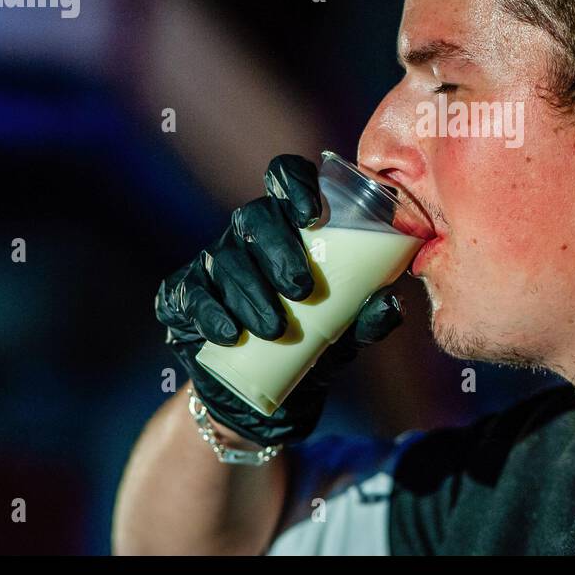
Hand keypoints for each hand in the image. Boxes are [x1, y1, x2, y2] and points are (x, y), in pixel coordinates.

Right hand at [155, 154, 404, 446]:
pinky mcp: (183, 296)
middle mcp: (248, 236)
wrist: (262, 396)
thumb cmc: (310, 347)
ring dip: (251, 292)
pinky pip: (191, 294)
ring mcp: (212, 263)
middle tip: (302, 290)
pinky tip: (229, 333)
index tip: (315, 216)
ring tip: (275, 329)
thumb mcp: (345, 335)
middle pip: (254, 217)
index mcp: (290, 226)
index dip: (295, 184)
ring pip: (225, 259)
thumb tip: (390, 305)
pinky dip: (210, 313)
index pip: (285, 178)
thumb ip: (366, 319)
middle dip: (278, 250)